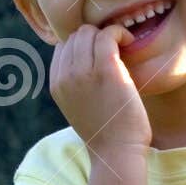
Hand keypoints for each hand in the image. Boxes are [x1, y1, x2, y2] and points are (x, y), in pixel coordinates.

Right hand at [48, 23, 152, 155]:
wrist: (116, 152)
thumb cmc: (106, 131)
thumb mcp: (79, 106)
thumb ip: (77, 83)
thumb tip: (87, 61)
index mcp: (56, 83)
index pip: (64, 46)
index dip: (83, 44)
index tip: (102, 52)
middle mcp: (65, 76)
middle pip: (75, 35)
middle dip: (95, 36)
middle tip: (115, 47)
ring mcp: (83, 72)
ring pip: (89, 32)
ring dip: (108, 33)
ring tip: (123, 44)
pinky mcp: (105, 70)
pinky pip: (107, 36)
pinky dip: (119, 32)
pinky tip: (129, 41)